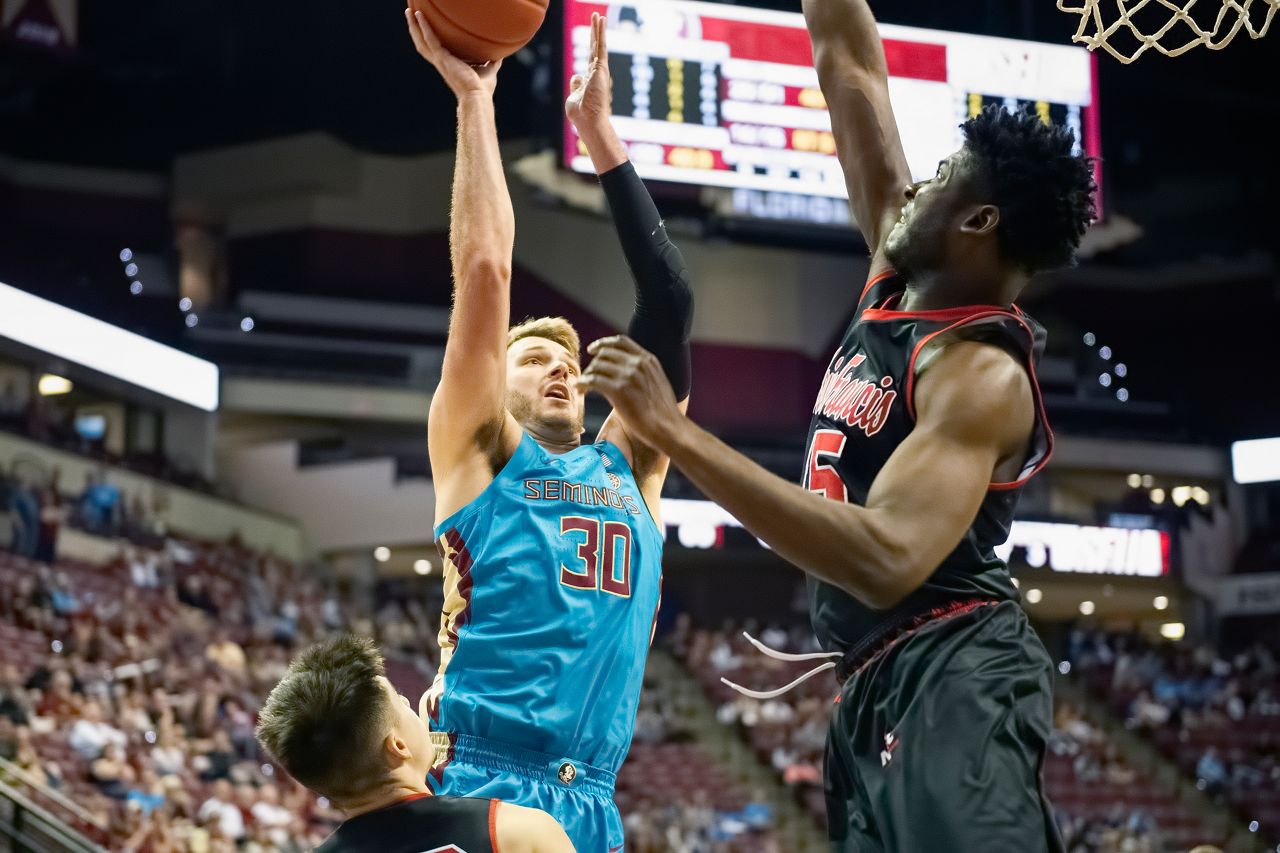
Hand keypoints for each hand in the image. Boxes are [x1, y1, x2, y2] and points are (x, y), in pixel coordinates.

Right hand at [405, 6, 500, 99]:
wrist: (478, 97)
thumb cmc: (482, 90)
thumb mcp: (488, 71)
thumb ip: (491, 62)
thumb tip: (499, 55)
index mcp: (448, 65)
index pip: (434, 50)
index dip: (428, 39)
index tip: (424, 28)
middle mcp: (441, 62)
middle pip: (422, 44)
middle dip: (415, 30)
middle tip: (410, 14)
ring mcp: (440, 61)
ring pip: (421, 41)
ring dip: (414, 26)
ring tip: (409, 12)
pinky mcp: (442, 58)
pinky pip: (430, 39)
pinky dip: (425, 27)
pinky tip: (420, 15)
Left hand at [565, 12, 612, 132]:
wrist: (588, 121)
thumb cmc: (581, 113)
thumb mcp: (574, 96)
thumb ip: (576, 84)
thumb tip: (576, 75)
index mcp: (591, 78)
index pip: (591, 57)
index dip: (592, 44)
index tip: (594, 33)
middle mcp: (597, 72)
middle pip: (596, 47)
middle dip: (596, 32)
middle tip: (597, 18)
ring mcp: (600, 70)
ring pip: (599, 44)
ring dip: (598, 29)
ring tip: (598, 15)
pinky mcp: (600, 68)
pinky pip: (600, 46)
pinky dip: (600, 33)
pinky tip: (600, 21)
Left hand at [580, 335, 683, 449]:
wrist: (668, 427)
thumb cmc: (663, 411)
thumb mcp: (657, 380)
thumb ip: (643, 371)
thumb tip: (626, 371)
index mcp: (648, 359)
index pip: (621, 341)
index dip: (603, 343)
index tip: (593, 350)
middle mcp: (637, 363)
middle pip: (605, 353)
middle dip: (594, 363)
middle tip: (588, 375)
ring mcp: (628, 376)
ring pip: (597, 366)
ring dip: (587, 375)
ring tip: (584, 385)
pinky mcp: (618, 390)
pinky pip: (592, 380)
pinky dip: (583, 383)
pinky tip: (581, 389)